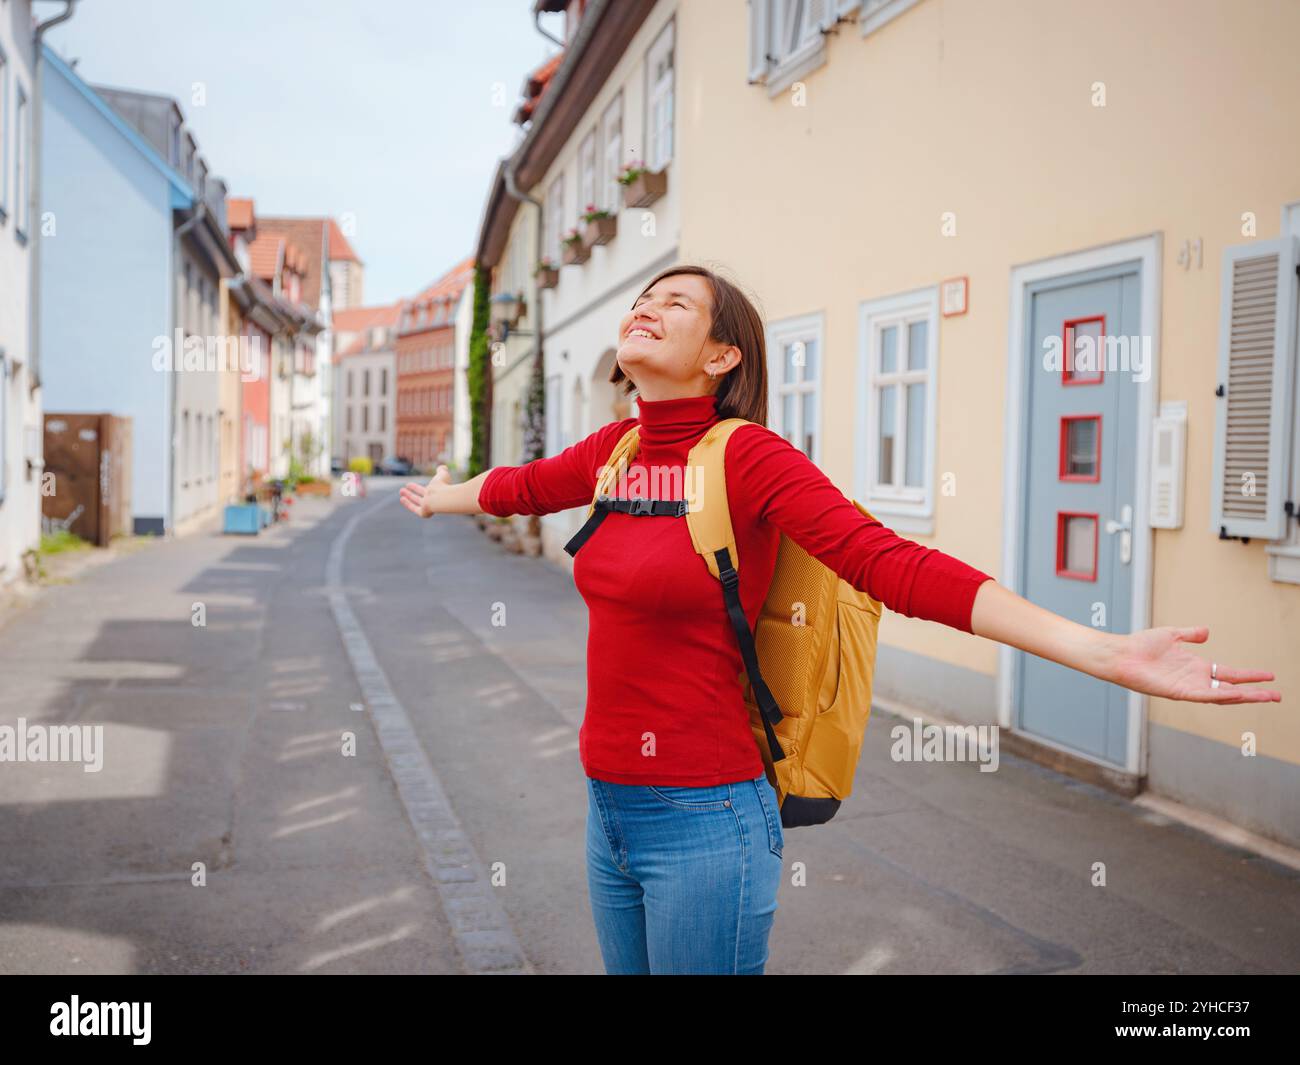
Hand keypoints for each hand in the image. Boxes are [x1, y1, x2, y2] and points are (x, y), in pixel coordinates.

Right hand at [399, 465, 451, 518]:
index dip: (416, 488)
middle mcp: (431, 501)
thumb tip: (442, 467)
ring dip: (408, 497)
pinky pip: (415, 508)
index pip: (424, 491)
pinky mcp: (424, 513)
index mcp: (435, 493)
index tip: (408, 484)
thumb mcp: (443, 475)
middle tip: (401, 489)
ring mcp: (428, 507)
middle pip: (419, 498)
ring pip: (416, 502)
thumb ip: (442, 470)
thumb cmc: (444, 485)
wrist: (443, 497)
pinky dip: (408, 504)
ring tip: (400, 491)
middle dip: (410, 494)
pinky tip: (402, 499)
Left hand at [1106, 625, 1280, 703]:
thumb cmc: (1140, 645)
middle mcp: (1194, 679)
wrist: (1120, 654)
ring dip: (1244, 697)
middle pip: (1231, 688)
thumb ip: (1190, 635)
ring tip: (1265, 697)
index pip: (1229, 674)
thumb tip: (1207, 632)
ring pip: (1221, 695)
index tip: (1269, 676)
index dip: (1249, 676)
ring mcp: (1187, 687)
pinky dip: (1219, 695)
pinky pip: (1202, 695)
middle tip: (1277, 696)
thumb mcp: (1171, 635)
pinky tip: (1235, 695)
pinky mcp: (1176, 692)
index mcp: (1195, 667)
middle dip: (1254, 693)